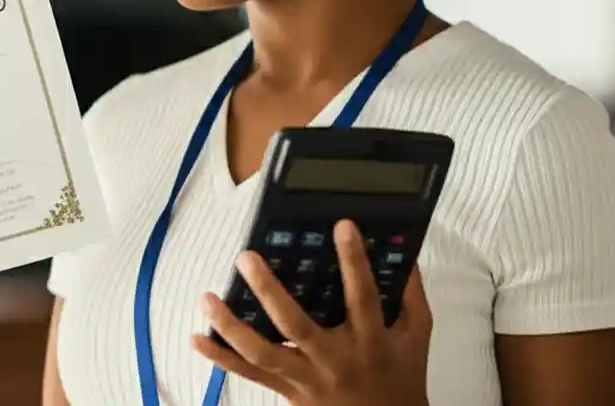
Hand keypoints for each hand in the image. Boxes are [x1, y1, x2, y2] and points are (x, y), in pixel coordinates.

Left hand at [192, 220, 431, 405]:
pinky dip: (221, 358)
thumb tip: (403, 253)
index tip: (342, 226)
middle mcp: (334, 360)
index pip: (363, 296)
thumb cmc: (404, 379)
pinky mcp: (289, 393)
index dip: (354, 261)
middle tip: (246, 257)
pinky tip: (197, 337)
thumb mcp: (417, 335)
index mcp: (370, 341)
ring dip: (230, 326)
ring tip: (207, 297)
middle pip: (296, 325)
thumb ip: (411, 294)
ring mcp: (307, 379)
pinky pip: (250, 376)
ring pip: (262, 354)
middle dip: (268, 290)